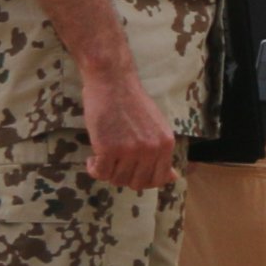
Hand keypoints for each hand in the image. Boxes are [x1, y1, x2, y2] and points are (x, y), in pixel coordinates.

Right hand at [79, 58, 179, 191]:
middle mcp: (151, 149)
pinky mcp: (108, 148)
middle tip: (114, 165)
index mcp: (166, 144)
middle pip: (137, 183)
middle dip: (123, 178)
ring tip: (103, 158)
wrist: (113, 82)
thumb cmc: (132, 104)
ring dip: (107, 172)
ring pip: (117, 179)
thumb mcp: (157, 127)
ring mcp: (130, 150)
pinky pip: (100, 173)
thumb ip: (162, 153)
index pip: (158, 179)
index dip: (143, 181)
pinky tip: (92, 158)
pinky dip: (94, 169)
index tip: (131, 172)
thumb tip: (172, 178)